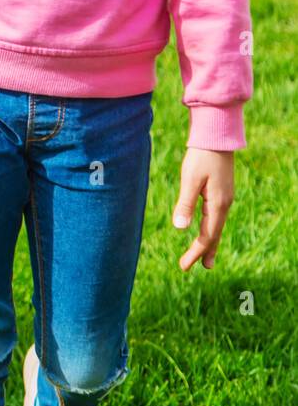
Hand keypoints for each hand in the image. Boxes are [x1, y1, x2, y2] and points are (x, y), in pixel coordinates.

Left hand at [172, 147, 234, 270]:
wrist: (216, 137)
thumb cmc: (200, 157)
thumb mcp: (190, 180)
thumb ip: (185, 203)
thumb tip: (180, 227)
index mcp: (218, 204)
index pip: (207, 235)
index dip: (196, 252)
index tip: (184, 266)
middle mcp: (224, 204)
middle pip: (215, 234)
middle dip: (205, 251)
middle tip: (200, 268)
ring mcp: (225, 198)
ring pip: (217, 225)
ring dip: (211, 242)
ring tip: (206, 258)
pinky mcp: (222, 192)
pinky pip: (217, 217)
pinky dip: (212, 228)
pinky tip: (209, 230)